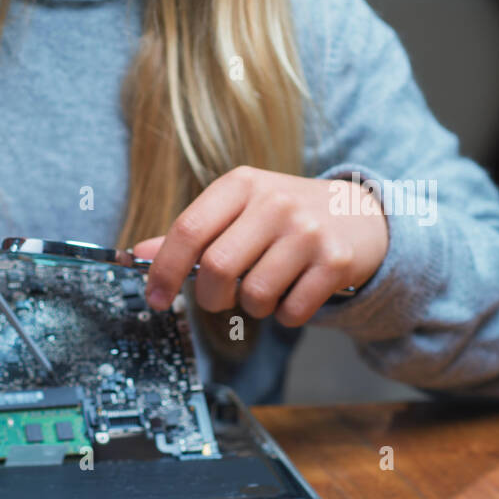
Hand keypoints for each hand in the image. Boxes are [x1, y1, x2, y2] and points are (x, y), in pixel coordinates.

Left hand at [132, 166, 388, 326]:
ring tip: (267, 286)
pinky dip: (285, 315)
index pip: (188, 229)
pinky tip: (295, 291)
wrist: (359, 214)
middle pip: (217, 268)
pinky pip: (291, 312)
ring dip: (253, 306)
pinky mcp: (335, 261)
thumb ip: (192, 232)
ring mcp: (307, 230)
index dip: (165, 270)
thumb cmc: (284, 215)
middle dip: (211, 297)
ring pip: (254, 295)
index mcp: (241, 184)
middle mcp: (274, 202)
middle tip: (221, 298)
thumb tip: (139, 255)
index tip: (155, 299)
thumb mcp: (237, 209)